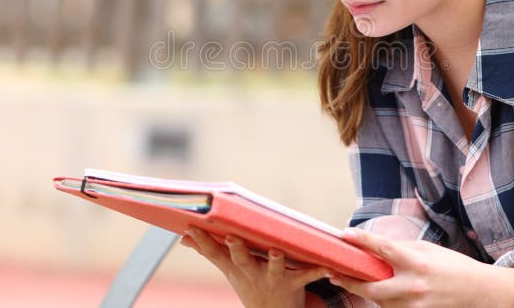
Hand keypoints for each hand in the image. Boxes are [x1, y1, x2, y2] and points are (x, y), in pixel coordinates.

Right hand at [181, 228, 332, 307]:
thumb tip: (184, 237)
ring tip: (277, 251)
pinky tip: (329, 266)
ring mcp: (273, 279)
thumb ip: (209, 251)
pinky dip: (319, 270)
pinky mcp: (295, 283)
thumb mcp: (228, 270)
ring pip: (275, 268)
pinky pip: (308, 275)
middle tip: (232, 237)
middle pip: (242, 260)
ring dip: (276, 260)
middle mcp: (252, 273)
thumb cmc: (251, 285)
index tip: (192, 227)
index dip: (202, 241)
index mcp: (236, 268)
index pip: (215, 253)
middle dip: (237, 249)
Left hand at [328, 228, 495, 307]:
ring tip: (358, 281)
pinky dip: (385, 303)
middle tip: (335, 273)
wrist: (480, 292)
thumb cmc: (454, 267)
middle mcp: (414, 286)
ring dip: (368, 292)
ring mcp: (416, 306)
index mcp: (417, 262)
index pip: (384, 248)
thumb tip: (376, 247)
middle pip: (372, 287)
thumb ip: (402, 249)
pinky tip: (384, 293)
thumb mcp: (428, 250)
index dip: (363, 240)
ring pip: (380, 302)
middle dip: (350, 281)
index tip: (345, 234)